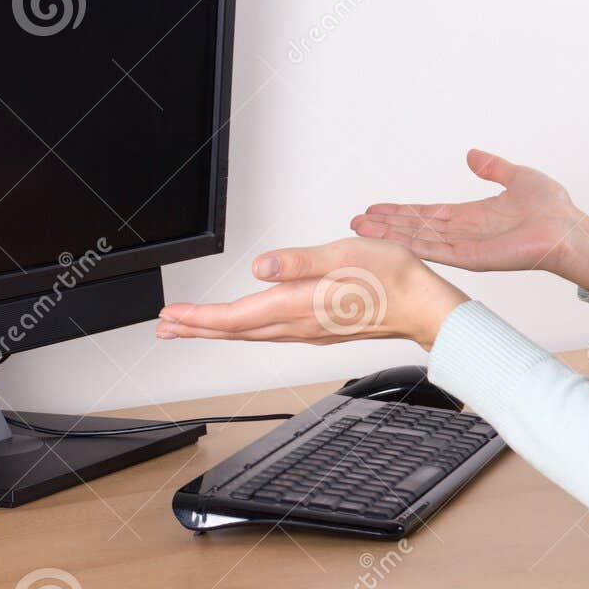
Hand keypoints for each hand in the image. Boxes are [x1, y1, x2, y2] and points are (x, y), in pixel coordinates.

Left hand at [155, 237, 469, 351]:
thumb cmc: (391, 278)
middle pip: (235, 331)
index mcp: (299, 304)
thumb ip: (300, 261)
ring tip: (191, 327)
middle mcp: (299, 323)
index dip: (199, 318)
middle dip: (197, 329)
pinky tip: (241, 325)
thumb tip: (261, 266)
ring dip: (216, 331)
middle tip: (166, 326)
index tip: (171, 315)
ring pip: (250, 334)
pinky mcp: (317, 328)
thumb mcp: (345, 254)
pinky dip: (243, 330)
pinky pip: (268, 333)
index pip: (236, 318)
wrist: (422, 304)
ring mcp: (307, 329)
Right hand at [350, 148, 588, 291]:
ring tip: (362, 229)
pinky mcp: (476, 259)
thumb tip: (472, 155)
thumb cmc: (553, 209)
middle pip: (416, 228)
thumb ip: (493, 168)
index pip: (427, 214)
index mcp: (471, 218)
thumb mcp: (518, 177)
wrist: (571, 230)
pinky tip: (393, 241)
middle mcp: (465, 234)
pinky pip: (439, 252)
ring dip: (391, 234)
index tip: (375, 208)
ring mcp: (468, 248)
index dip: (400, 211)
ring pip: (420, 240)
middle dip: (386, 224)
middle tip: (355, 221)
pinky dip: (415, 246)